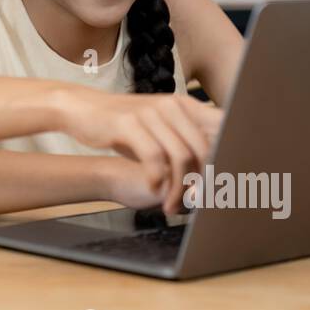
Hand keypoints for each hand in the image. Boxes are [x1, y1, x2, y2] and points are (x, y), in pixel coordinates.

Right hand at [60, 91, 222, 213]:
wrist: (82, 108)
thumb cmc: (125, 125)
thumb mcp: (159, 128)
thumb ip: (185, 142)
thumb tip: (215, 171)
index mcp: (185, 105)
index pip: (222, 130)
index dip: (227, 161)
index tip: (221, 188)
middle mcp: (172, 105)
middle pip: (205, 149)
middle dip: (203, 183)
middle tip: (195, 204)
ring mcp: (151, 113)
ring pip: (181, 157)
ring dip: (179, 188)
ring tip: (171, 204)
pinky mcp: (128, 123)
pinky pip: (154, 157)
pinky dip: (157, 179)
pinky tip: (152, 188)